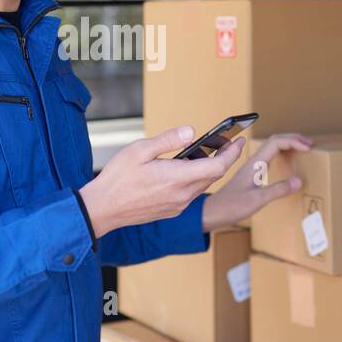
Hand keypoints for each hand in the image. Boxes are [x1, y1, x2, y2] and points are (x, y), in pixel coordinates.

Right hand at [78, 125, 247, 237]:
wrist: (102, 209)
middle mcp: (182, 195)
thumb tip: (191, 131)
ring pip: (203, 185)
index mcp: (177, 178)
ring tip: (213, 152)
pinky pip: (192, 194)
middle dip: (226, 158)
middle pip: (214, 176)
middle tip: (231, 142)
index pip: (217, 166)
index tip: (239, 140)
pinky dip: (197, 179)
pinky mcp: (171, 211)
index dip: (232, 153)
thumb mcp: (139, 150)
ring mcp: (177, 205)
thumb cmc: (117, 179)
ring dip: (211, 169)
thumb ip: (167, 140)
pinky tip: (190, 169)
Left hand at [201, 133, 312, 231]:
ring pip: (272, 148)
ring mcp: (252, 167)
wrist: (213, 212)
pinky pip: (269, 158)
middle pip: (275, 141)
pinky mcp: (252, 175)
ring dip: (288, 145)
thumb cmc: (231, 206)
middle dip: (293, 139)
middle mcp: (253, 162)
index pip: (276, 142)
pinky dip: (281, 155)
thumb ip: (278, 190)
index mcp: (255, 164)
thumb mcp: (257, 200)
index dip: (293, 141)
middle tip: (310, 144)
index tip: (308, 147)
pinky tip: (287, 163)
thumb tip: (299, 180)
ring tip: (302, 149)